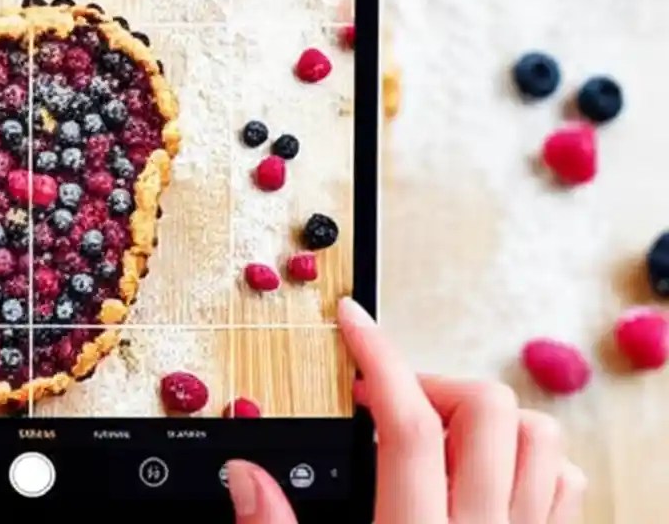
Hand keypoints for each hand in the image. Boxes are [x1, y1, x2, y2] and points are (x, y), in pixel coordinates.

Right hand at [225, 298, 585, 523]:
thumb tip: (244, 475)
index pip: (407, 423)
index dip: (377, 357)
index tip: (352, 321)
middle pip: (486, 412)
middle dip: (431, 382)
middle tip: (388, 402)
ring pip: (539, 437)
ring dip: (488, 416)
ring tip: (436, 434)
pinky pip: (562, 485)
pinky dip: (529, 459)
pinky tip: (482, 474)